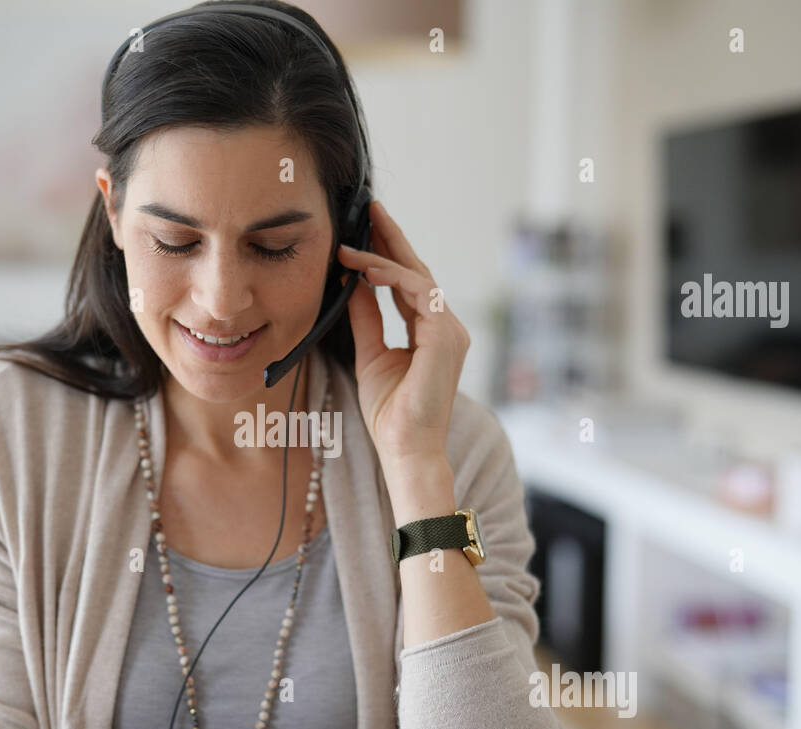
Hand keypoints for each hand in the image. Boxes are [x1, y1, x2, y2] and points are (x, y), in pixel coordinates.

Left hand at [336, 200, 469, 468]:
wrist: (405, 447)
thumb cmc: (391, 412)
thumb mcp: (370, 353)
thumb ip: (366, 316)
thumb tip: (352, 282)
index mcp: (432, 331)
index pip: (409, 283)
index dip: (388, 254)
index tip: (363, 231)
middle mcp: (446, 326)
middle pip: (417, 271)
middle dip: (391, 238)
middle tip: (369, 208)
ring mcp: (450, 330)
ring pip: (417, 277)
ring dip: (383, 256)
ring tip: (350, 245)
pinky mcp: (445, 336)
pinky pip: (418, 293)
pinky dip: (391, 277)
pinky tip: (366, 268)